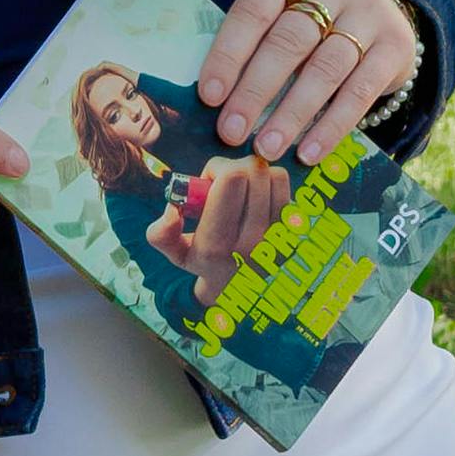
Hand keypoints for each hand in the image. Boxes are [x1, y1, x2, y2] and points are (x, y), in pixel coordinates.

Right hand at [186, 152, 291, 301]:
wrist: (238, 288)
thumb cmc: (202, 259)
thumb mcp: (174, 251)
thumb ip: (160, 233)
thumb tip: (173, 210)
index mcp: (218, 245)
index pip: (232, 180)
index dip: (218, 168)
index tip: (208, 181)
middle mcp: (252, 243)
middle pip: (255, 172)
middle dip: (235, 167)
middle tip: (224, 183)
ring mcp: (278, 238)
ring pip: (275, 175)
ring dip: (256, 174)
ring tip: (242, 189)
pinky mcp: (294, 233)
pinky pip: (287, 188)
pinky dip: (271, 183)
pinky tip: (258, 197)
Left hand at [198, 0, 419, 169]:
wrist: (383, 14)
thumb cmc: (315, 21)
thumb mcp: (284, 14)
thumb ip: (255, 44)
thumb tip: (220, 103)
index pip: (254, 9)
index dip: (229, 53)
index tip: (210, 96)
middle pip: (289, 40)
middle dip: (256, 90)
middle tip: (231, 131)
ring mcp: (369, 12)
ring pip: (325, 68)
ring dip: (292, 114)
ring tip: (267, 147)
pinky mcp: (395, 45)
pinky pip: (360, 91)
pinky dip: (331, 125)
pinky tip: (309, 151)